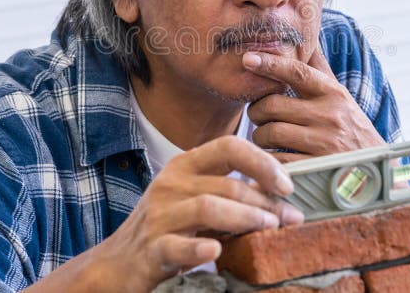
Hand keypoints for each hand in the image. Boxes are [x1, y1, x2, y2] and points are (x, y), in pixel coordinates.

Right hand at [38, 136, 303, 292]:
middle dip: (265, 202)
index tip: (286, 186)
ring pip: (209, 208)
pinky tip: (216, 250)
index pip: (229, 146)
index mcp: (185, 165)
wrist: (119, 263)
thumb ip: (230, 190)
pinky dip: (198, 247)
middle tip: (290, 220)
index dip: (263, 162)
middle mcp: (171, 184)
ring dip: (246, 218)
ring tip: (269, 231)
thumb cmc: (168, 226)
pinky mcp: (152, 248)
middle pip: (227, 184)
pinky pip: (177, 245)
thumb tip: (283, 197)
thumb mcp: (195, 197)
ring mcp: (159, 215)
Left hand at [243, 45, 386, 162]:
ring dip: (260, 136)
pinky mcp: (316, 169)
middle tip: (258, 116)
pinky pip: (277, 160)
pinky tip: (272, 157)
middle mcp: (330, 116)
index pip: (298, 72)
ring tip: (265, 137)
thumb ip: (321, 69)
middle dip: (257, 111)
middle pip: (273, 105)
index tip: (248, 58)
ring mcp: (324, 144)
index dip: (270, 63)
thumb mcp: (341, 97)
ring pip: (270, 133)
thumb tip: (309, 36)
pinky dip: (267, 158)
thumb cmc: (351, 130)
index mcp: (334, 94)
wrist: (375, 171)